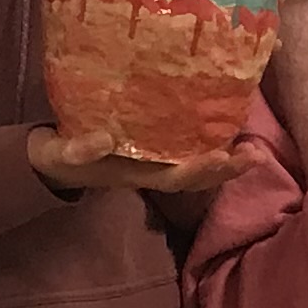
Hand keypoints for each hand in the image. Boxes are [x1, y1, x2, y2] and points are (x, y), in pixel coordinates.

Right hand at [30, 127, 249, 196]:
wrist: (51, 164)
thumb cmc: (58, 156)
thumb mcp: (60, 153)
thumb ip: (77, 149)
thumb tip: (104, 139)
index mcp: (134, 173)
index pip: (174, 178)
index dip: (199, 170)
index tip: (223, 157)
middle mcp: (150, 171)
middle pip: (196, 178)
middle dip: (225, 170)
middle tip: (255, 154)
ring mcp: (153, 163)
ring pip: (197, 167)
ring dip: (226, 160)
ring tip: (254, 147)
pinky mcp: (153, 149)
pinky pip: (187, 151)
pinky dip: (210, 144)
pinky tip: (228, 129)